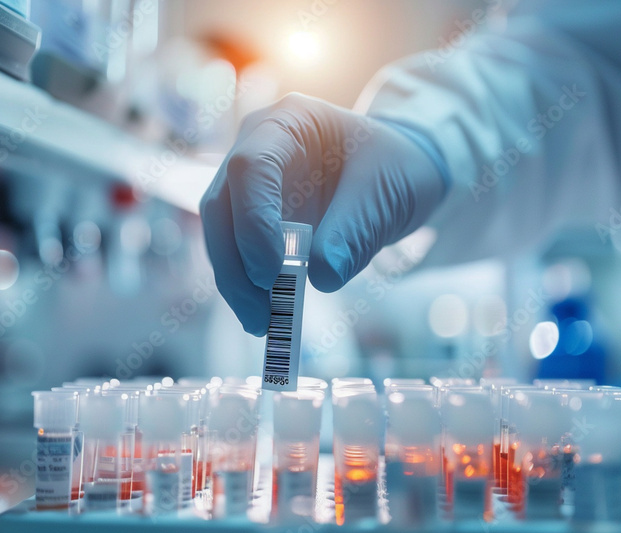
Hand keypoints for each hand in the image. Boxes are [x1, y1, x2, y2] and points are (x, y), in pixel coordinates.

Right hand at [200, 93, 446, 335]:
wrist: (399, 172)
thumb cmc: (395, 167)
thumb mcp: (386, 193)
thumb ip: (354, 232)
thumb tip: (321, 278)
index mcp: (287, 122)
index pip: (250, 167)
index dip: (253, 221)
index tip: (271, 272)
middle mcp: (255, 147)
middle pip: (221, 205)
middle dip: (235, 264)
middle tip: (259, 312)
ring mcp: (249, 184)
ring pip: (220, 233)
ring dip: (236, 282)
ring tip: (262, 322)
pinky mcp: (251, 217)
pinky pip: (236, 252)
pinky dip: (247, 285)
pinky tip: (264, 315)